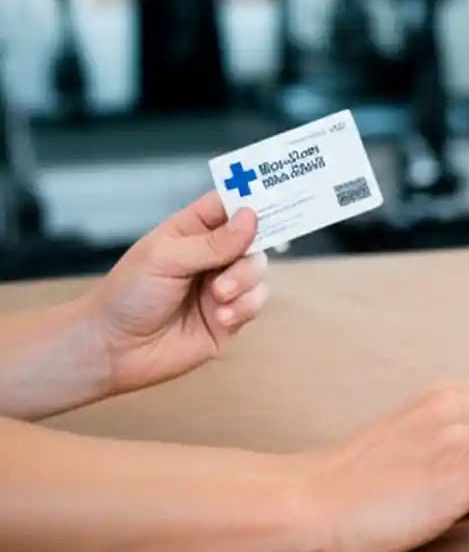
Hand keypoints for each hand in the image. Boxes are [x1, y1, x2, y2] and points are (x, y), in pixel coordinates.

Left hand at [85, 192, 268, 395]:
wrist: (116, 349)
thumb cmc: (129, 294)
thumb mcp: (165, 259)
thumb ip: (212, 242)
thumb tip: (252, 217)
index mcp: (192, 232)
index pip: (229, 206)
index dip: (249, 202)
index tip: (269, 204)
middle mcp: (213, 256)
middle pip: (254, 239)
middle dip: (247, 254)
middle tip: (226, 271)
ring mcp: (224, 286)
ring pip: (258, 271)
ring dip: (244, 283)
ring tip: (218, 298)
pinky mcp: (232, 317)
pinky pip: (256, 303)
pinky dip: (245, 307)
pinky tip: (220, 318)